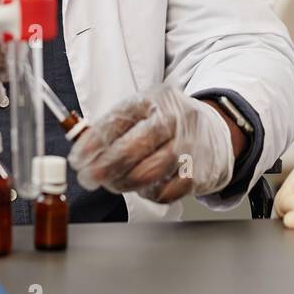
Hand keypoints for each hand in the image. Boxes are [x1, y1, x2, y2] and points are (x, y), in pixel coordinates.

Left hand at [67, 85, 233, 201]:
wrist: (215, 129)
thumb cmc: (169, 122)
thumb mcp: (143, 111)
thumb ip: (115, 127)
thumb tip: (83, 151)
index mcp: (154, 100)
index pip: (117, 121)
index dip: (92, 144)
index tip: (78, 159)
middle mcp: (173, 120)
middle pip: (131, 149)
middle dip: (103, 168)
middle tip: (88, 178)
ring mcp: (188, 146)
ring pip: (145, 174)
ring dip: (121, 183)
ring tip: (113, 183)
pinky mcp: (198, 172)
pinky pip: (163, 192)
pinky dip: (147, 193)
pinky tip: (143, 185)